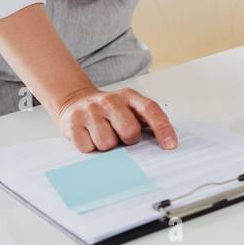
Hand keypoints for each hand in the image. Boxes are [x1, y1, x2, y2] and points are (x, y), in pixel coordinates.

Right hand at [53, 86, 177, 152]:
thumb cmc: (108, 110)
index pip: (150, 110)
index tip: (170, 145)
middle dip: (128, 140)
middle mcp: (109, 101)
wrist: (75, 101)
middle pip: (130, 131)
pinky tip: (89, 136)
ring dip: (107, 145)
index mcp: (128, 96)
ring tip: (103, 134)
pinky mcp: (73, 124)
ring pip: (107, 143)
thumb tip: (163, 143)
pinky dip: (90, 147)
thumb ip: (144, 120)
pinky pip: (88, 148)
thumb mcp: (128, 107)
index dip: (162, 128)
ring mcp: (90, 111)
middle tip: (120, 135)